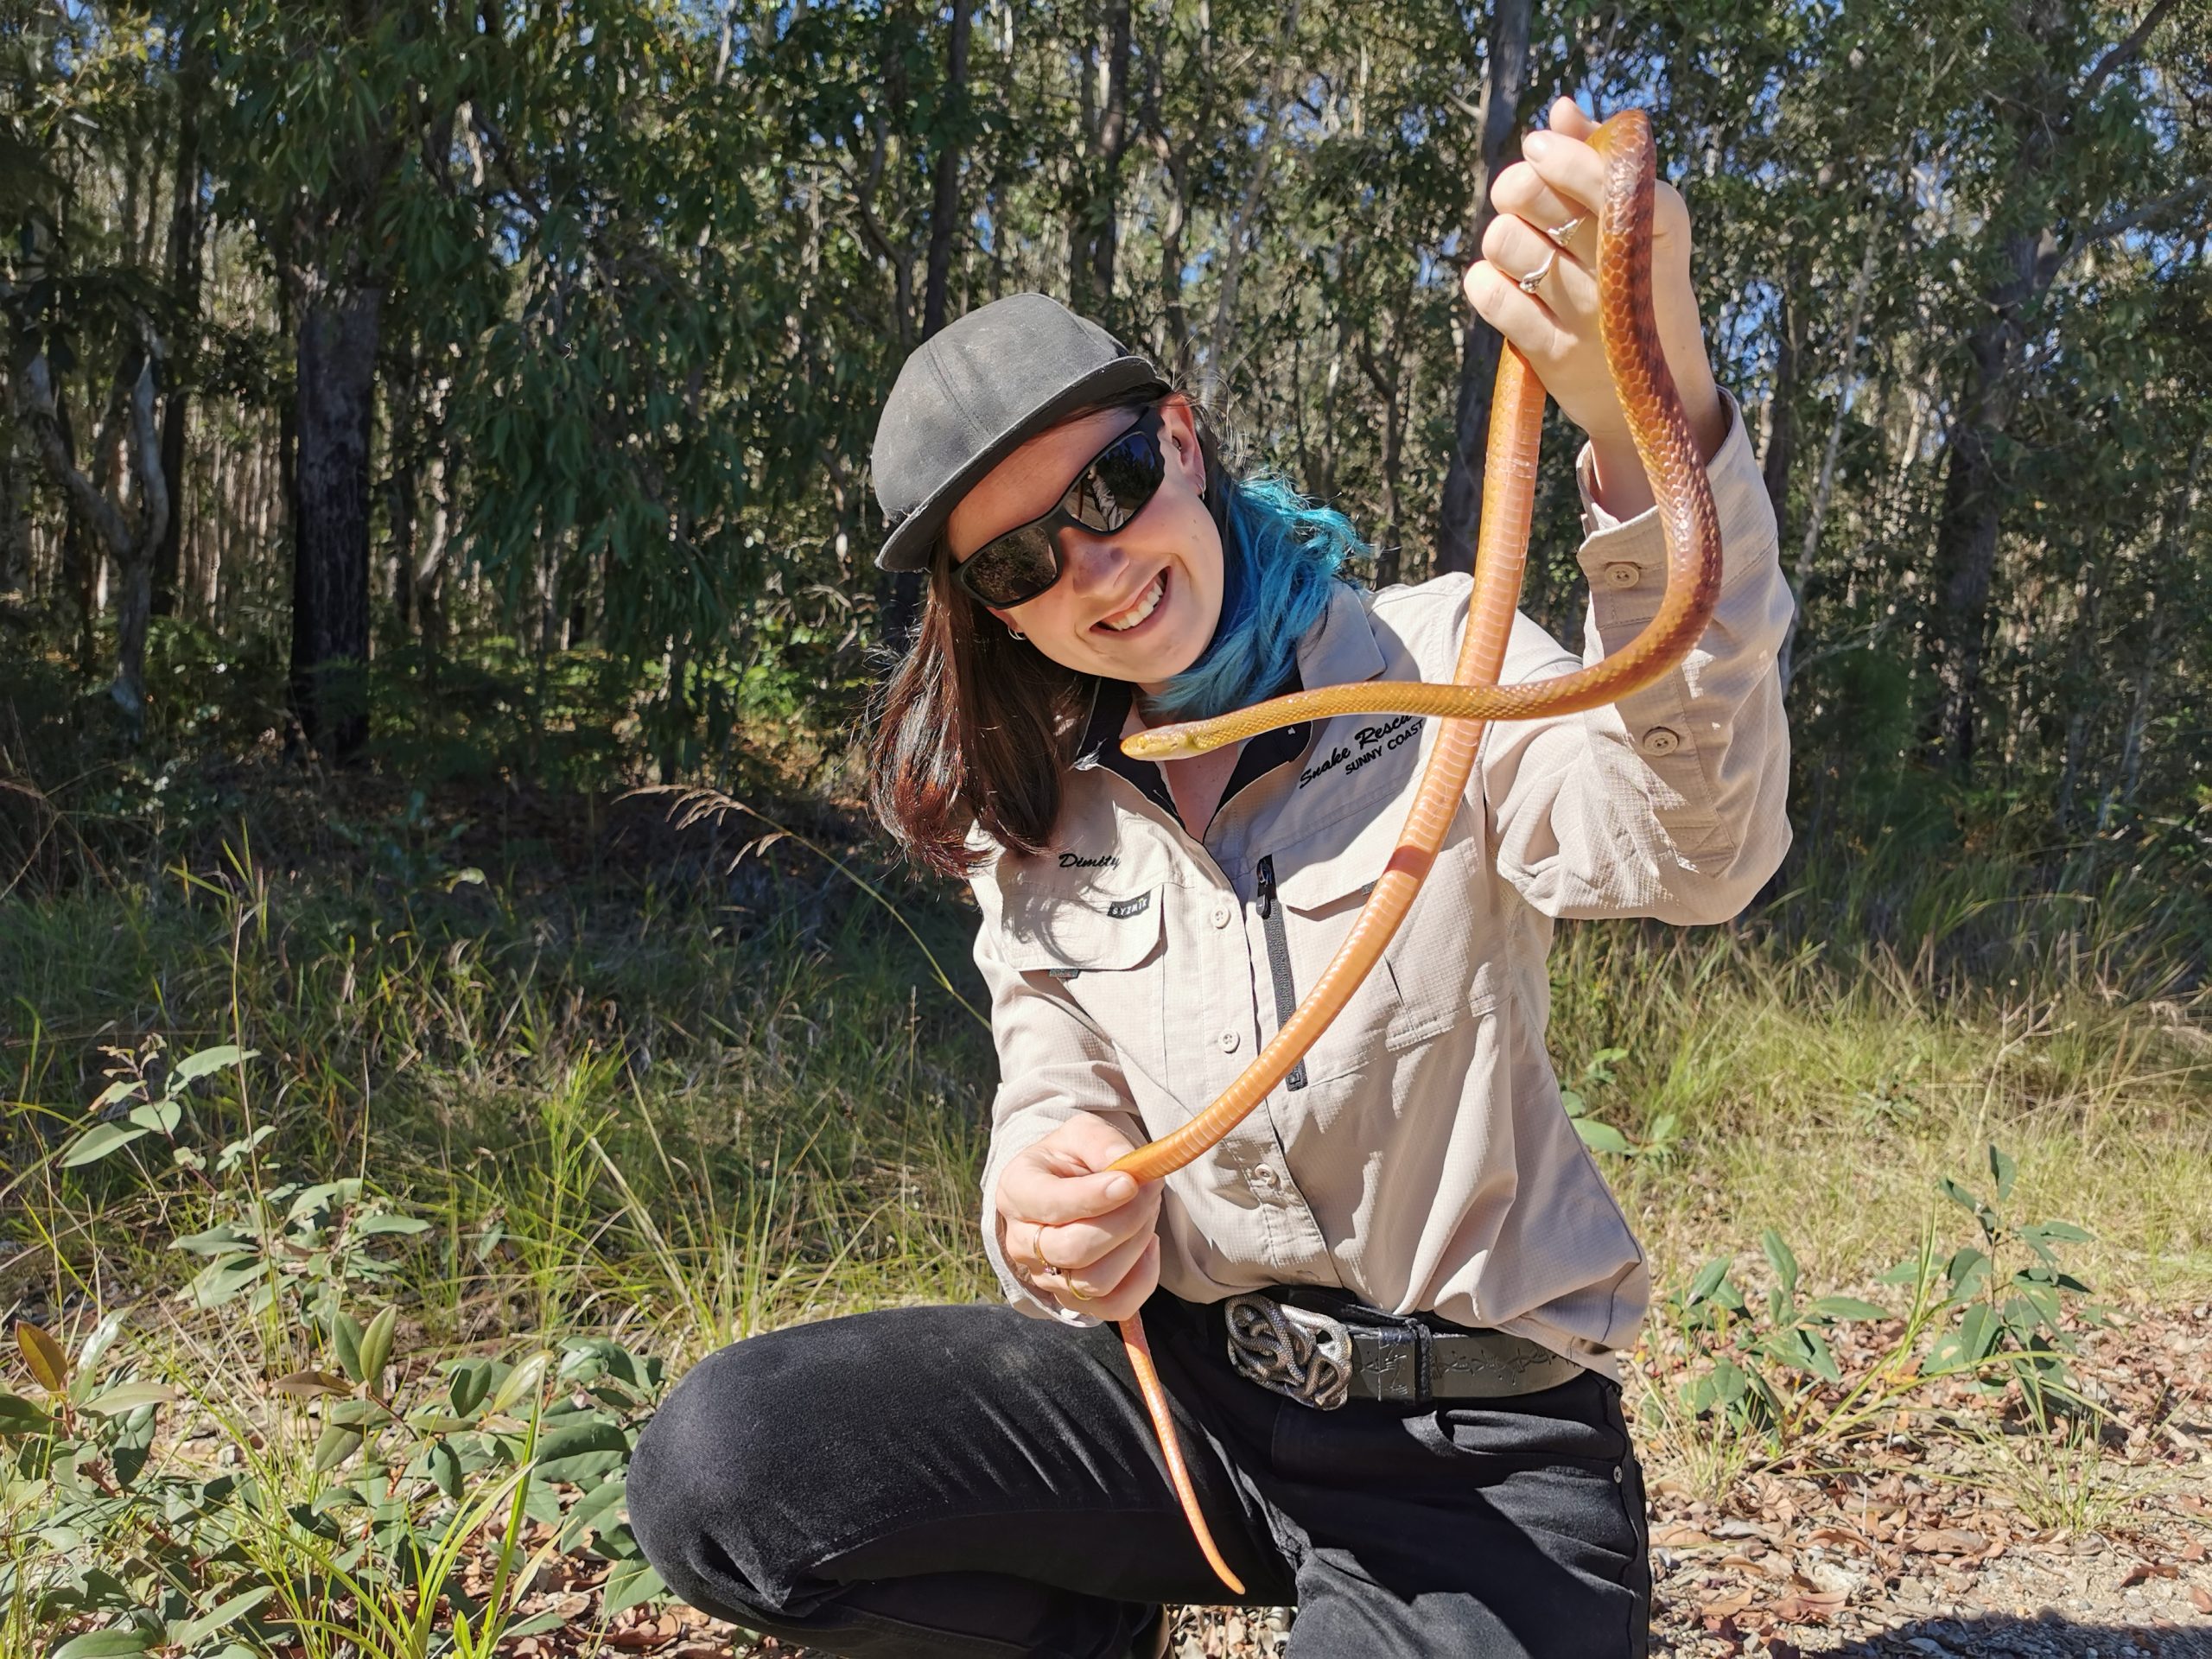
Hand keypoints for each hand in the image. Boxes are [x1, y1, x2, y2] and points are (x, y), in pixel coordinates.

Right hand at [993, 1114, 1163, 1320]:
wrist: (1065, 1188)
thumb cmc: (1071, 1159)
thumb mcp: (1082, 1134)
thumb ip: (1103, 1144)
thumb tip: (1129, 1171)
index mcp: (1017, 1190)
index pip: (1050, 1204)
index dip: (1093, 1197)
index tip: (1131, 1182)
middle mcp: (1021, 1241)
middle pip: (1073, 1250)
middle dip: (1124, 1221)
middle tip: (1150, 1191)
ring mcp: (1045, 1278)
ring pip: (1095, 1282)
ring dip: (1135, 1246)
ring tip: (1147, 1212)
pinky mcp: (1074, 1301)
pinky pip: (1115, 1306)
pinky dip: (1143, 1278)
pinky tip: (1147, 1244)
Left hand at [1462, 96, 1727, 517]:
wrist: (1653, 394)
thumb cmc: (1637, 286)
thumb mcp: (1638, 225)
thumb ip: (1599, 161)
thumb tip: (1561, 110)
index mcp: (1660, 222)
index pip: (1597, 169)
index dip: (1553, 153)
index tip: (1536, 148)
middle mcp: (1626, 268)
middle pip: (1536, 197)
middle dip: (1515, 187)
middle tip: (1517, 196)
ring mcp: (1590, 316)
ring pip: (1507, 242)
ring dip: (1499, 236)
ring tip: (1515, 246)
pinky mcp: (1554, 356)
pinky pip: (1493, 297)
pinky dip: (1483, 281)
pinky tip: (1499, 280)